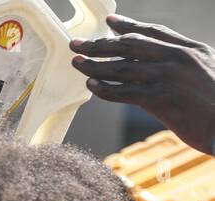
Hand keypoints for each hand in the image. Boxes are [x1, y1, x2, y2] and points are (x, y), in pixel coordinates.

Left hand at [71, 15, 214, 154]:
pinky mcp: (160, 100)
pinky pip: (124, 92)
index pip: (153, 32)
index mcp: (190, 49)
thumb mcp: (206, 72)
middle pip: (130, 45)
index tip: (109, 22)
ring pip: (122, 67)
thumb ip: (184, 64)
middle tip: (77, 44)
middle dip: (100, 44)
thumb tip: (161, 65)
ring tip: (77, 63)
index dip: (128, 26)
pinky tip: (91, 86)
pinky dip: (105, 89)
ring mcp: (168, 78)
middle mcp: (177, 58)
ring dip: (95, 65)